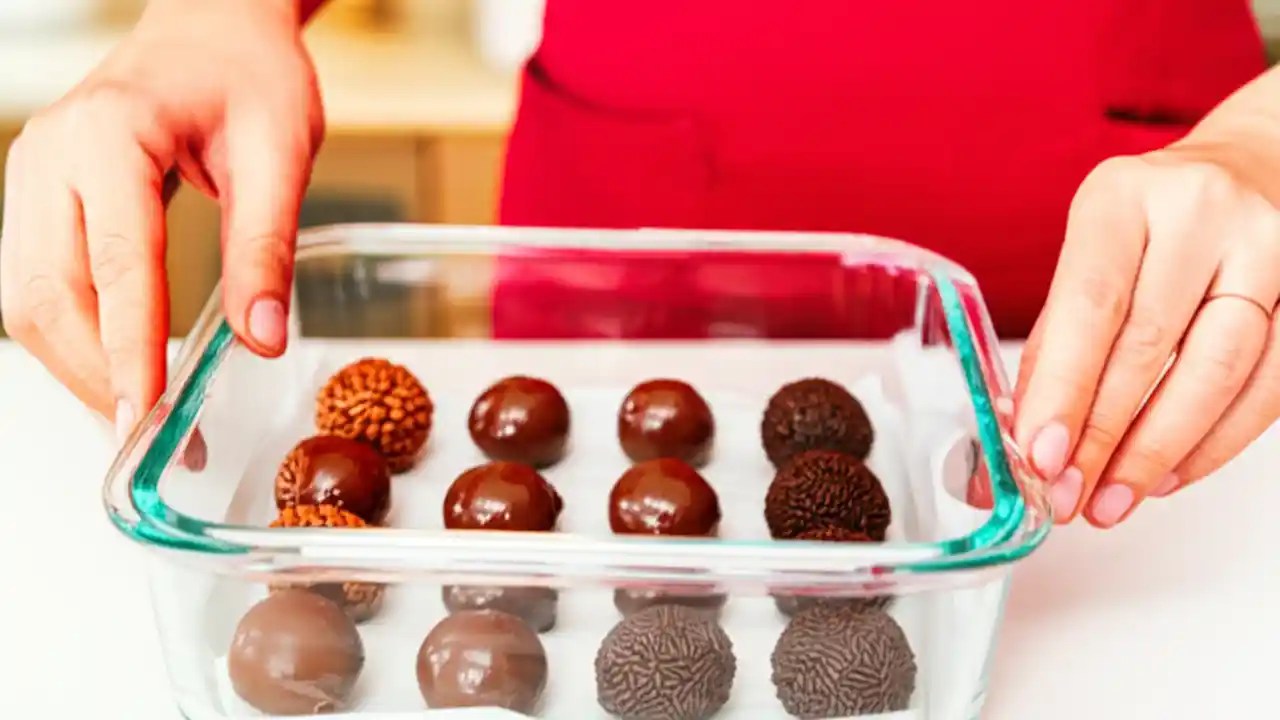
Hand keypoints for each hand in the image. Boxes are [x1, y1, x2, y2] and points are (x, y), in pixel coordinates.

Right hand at [0, 0, 321, 446]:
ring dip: (80, 371)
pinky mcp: (39, 200)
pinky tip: (116, 378)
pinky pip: (38, 287)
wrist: (212, 28)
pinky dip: (73, 341)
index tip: (150, 416)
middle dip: (100, 377)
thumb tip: (261, 339)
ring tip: (142, 425)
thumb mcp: (281, 152)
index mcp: (109, 134)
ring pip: (30, 300)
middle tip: (158, 441)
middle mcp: (50, 156)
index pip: (116, 262)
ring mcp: (32, 178)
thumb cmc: (248, 74)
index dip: (130, 348)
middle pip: (51, 294)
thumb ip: (267, 247)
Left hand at [1015, 135, 1279, 527]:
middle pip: (1151, 345)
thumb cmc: (1155, 221)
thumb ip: (1060, 340)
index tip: (1041, 456)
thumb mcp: (1090, 253)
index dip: (1065, 390)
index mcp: (1123, 197)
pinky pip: (1268, 388)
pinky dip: (1214, 444)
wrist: (1253, 168)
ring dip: (1159, 451)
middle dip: (1104, 437)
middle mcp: (1202, 213)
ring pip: (1218, 373)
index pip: (1091, 307)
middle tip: (1069, 496)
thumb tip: (1025, 437)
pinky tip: (1168, 473)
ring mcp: (1269, 248)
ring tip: (1114, 499)